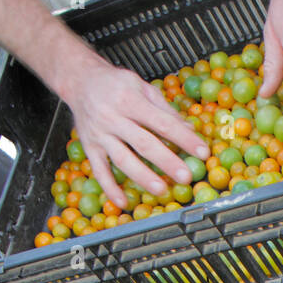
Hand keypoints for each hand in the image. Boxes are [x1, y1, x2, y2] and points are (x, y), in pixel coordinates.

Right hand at [61, 56, 210, 206]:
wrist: (79, 79)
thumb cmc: (115, 84)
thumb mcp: (142, 87)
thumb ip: (165, 110)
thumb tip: (190, 129)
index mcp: (130, 100)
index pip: (162, 122)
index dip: (184, 138)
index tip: (203, 152)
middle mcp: (113, 117)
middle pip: (143, 143)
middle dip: (166, 161)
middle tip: (186, 177)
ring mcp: (100, 134)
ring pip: (123, 159)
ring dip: (143, 176)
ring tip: (161, 190)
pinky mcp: (89, 147)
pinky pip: (99, 170)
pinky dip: (110, 188)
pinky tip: (122, 202)